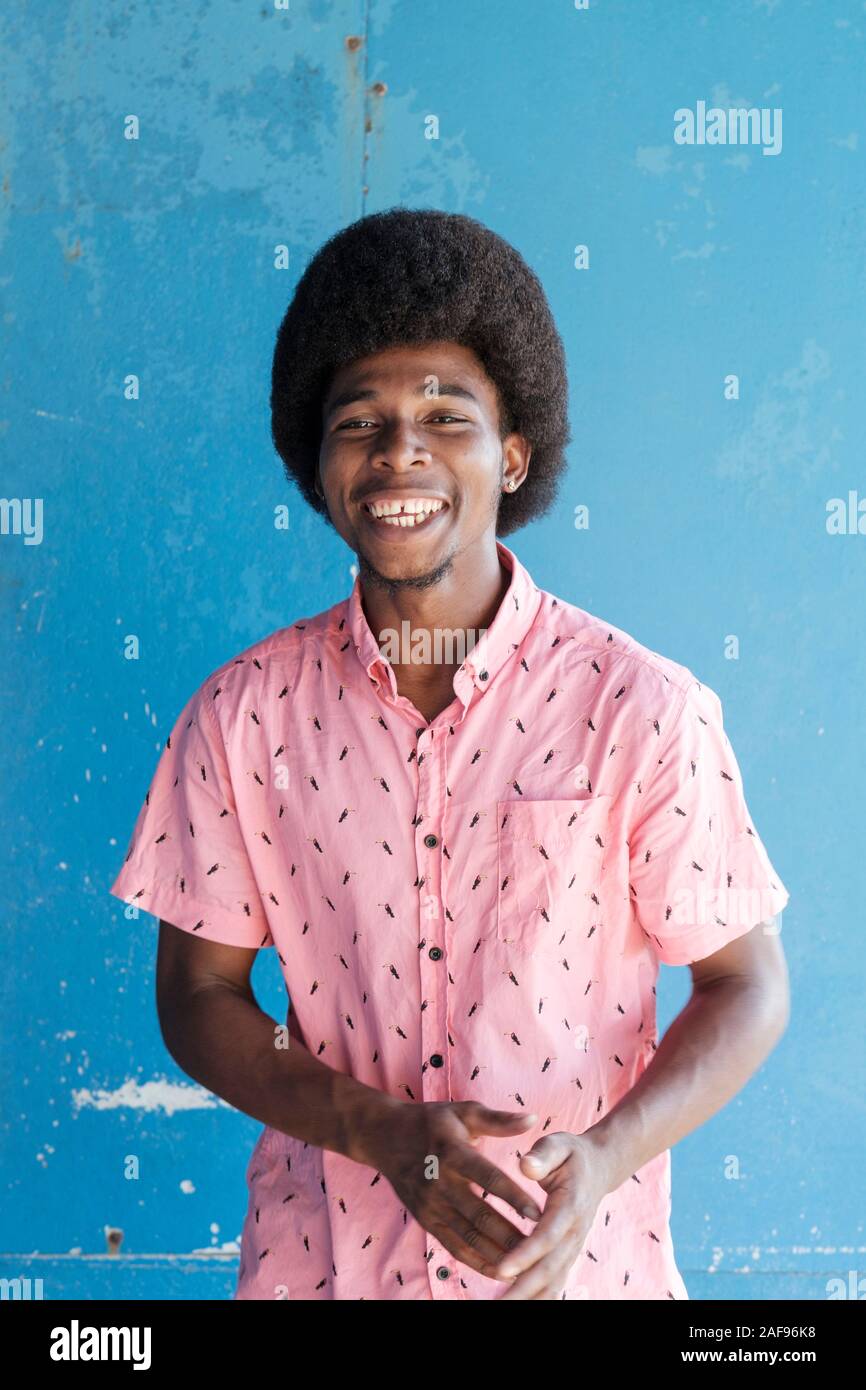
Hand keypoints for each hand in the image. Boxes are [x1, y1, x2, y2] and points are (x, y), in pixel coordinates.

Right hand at [358, 1098, 545, 1280]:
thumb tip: (532, 1119)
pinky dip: (476, 1261)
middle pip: (480, 1215)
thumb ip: (499, 1120)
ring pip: (468, 1236)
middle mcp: (440, 1183)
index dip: (513, 1197)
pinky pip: (453, 1246)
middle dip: (511, 1236)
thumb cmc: (432, 1122)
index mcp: (453, 1152)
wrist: (384, 1137)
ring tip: (526, 1266)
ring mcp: (431, 1205)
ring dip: (497, 1254)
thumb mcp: (463, 1111)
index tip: (539, 1214)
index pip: (488, 1178)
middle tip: (540, 1250)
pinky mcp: (425, 1220)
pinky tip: (499, 1271)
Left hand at [492, 1131, 608, 1298]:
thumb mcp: (558, 1144)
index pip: (547, 1235)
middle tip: (499, 1304)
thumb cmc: (572, 1154)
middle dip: (524, 1288)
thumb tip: (525, 1166)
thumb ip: (542, 1155)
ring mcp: (573, 1246)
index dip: (525, 1253)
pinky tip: (517, 1303)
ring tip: (502, 1308)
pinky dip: (538, 1296)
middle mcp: (574, 1232)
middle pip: (550, 1267)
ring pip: (554, 1280)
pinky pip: (555, 1280)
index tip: (502, 1269)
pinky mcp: (568, 1253)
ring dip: (530, 1297)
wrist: (599, 1167)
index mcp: (570, 1206)